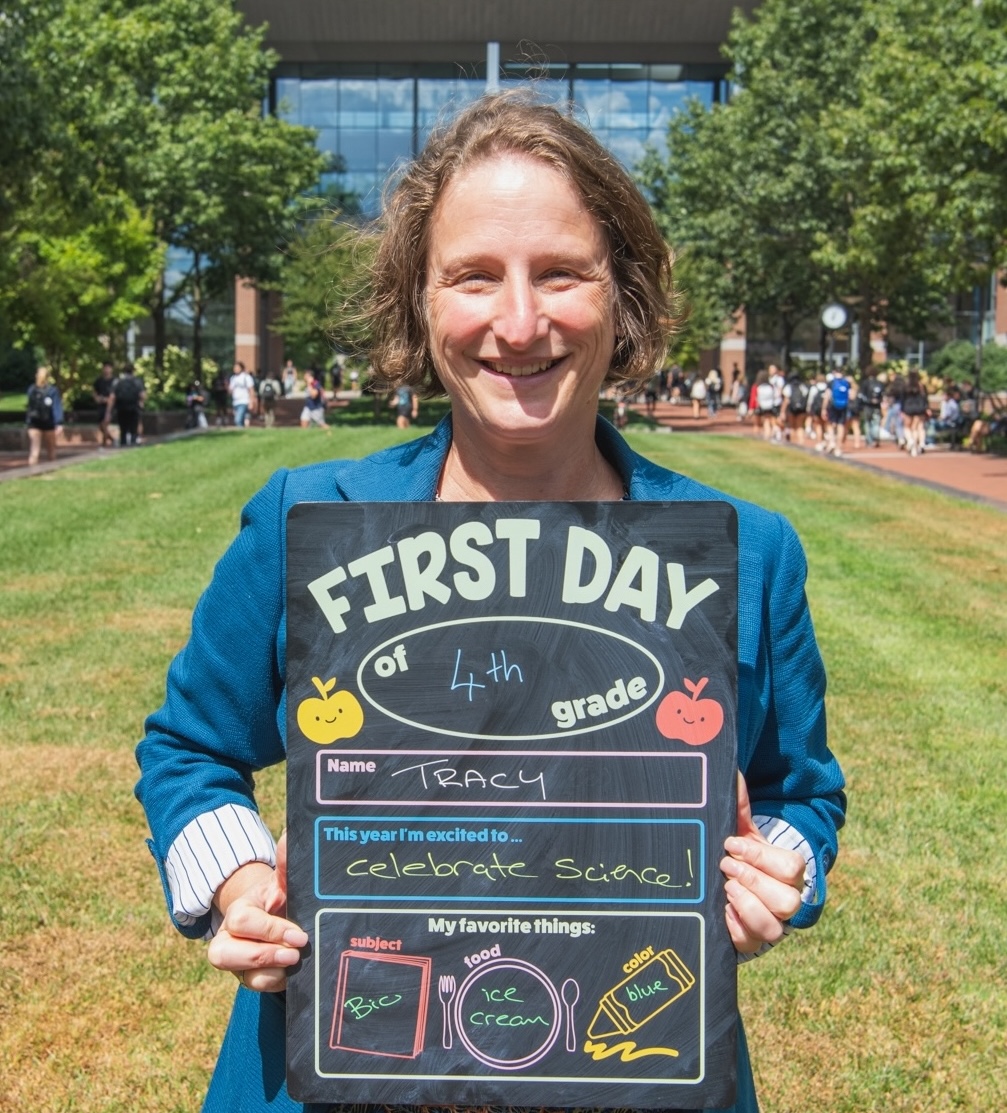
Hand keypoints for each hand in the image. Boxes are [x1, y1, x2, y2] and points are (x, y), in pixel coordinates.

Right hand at [206, 830, 307, 991]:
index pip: (243, 923)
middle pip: (224, 954)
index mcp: (239, 911)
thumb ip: (286, 863)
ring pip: (237, 974)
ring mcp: (237, 961)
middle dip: (262, 955)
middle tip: (294, 953)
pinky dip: (273, 982)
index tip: (299, 935)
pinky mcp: (249, 978)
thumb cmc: (282, 896)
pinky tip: (290, 975)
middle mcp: (230, 937)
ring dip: (267, 972)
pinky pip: (253, 987)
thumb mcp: (283, 881)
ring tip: (293, 963)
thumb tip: (288, 838)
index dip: (270, 931)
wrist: (283, 914)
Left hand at [720, 772, 805, 952]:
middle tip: (725, 866)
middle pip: (788, 901)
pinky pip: (750, 944)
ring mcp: (770, 924)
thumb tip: (731, 773)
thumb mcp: (741, 830)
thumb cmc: (740, 854)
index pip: (790, 866)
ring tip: (725, 888)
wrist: (731, 886)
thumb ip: (740, 806)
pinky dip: (735, 929)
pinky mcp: (750, 941)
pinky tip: (721, 911)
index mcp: (788, 871)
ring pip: (774, 928)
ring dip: (747, 906)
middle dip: (753, 880)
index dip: (760, 855)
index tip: (731, 844)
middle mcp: (786, 901)